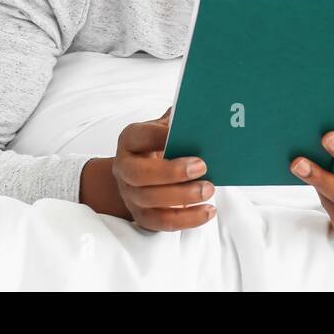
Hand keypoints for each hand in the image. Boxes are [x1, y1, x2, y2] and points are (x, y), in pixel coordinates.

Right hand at [82, 108, 215, 231]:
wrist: (141, 174)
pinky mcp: (142, 216)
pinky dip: (187, 219)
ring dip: (183, 196)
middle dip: (171, 172)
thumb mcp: (164, 129)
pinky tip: (207, 211)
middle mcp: (124, 168)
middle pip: (139, 174)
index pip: (139, 136)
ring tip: (209, 189)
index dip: (160, 135)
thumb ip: (177, 121)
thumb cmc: (159, 146)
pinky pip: (162, 222)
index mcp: (130, 140)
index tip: (185, 132)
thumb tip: (199, 112)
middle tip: (202, 166)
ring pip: (150, 200)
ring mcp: (130, 194)